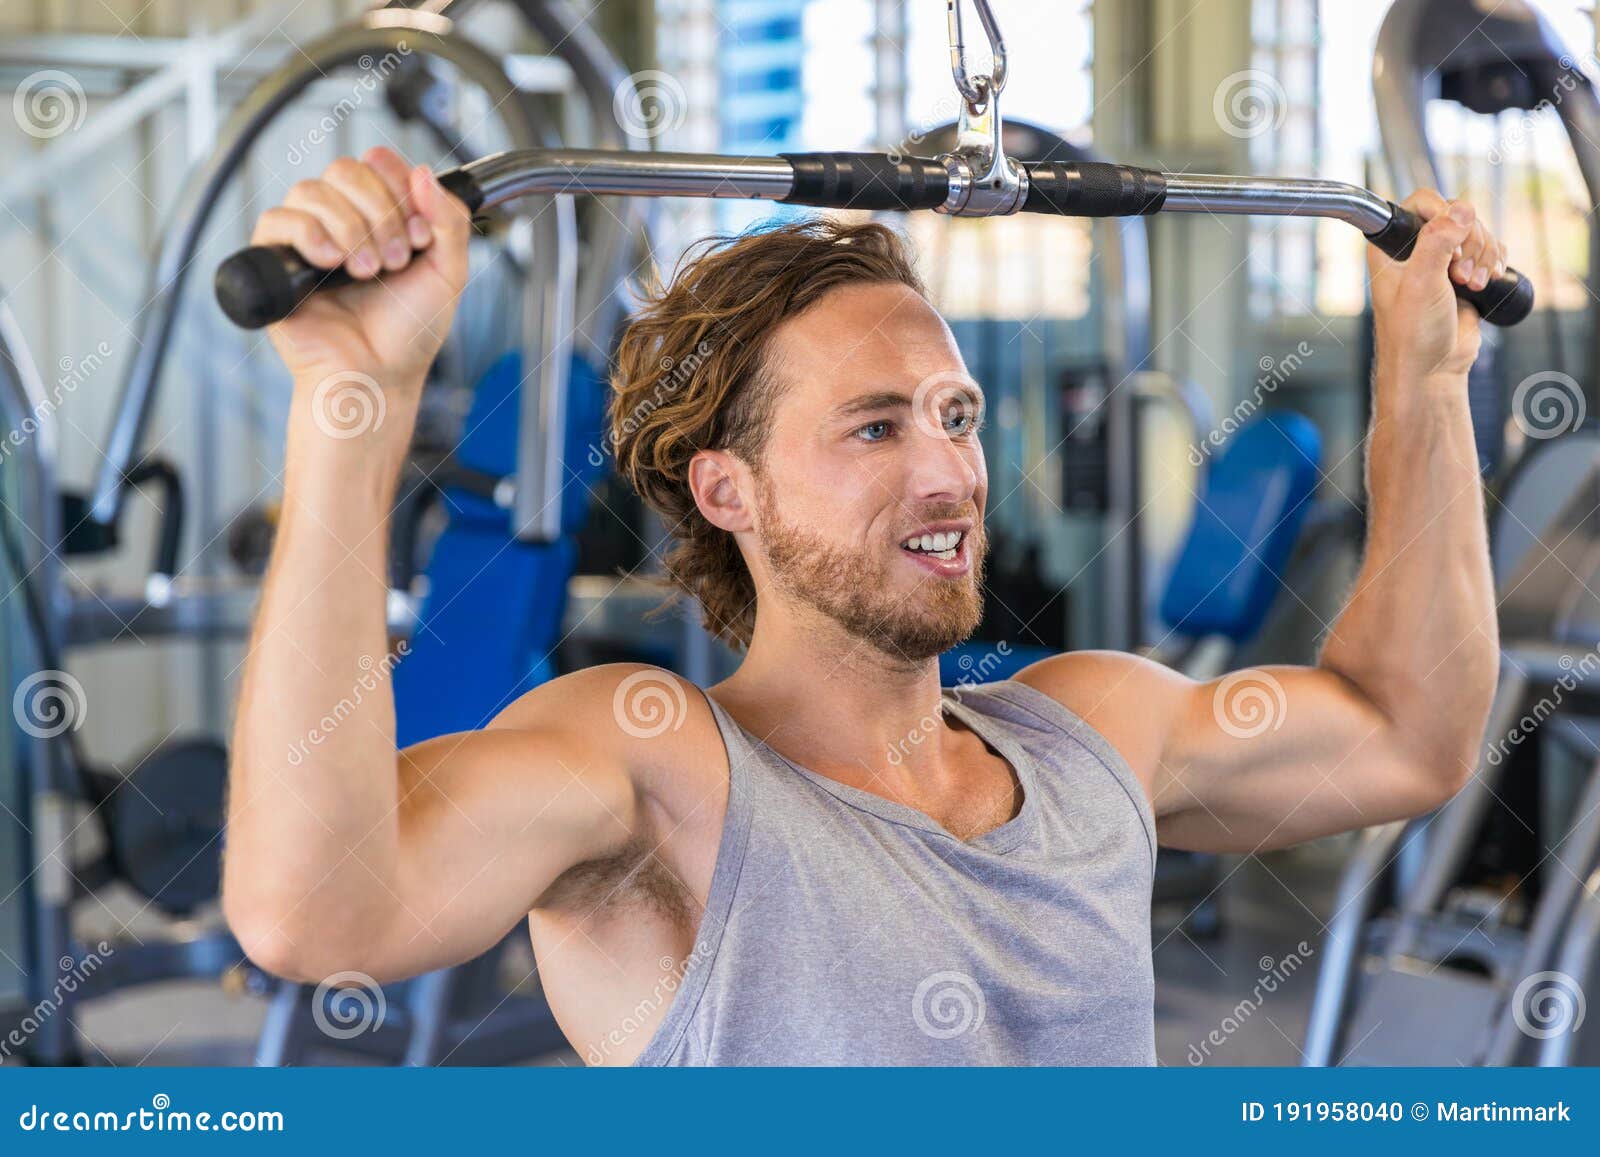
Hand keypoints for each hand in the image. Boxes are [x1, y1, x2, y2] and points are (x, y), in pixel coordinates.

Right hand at [250, 146, 472, 391]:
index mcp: (379, 215)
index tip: (419, 230)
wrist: (379, 374)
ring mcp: (307, 237)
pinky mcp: (276, 260)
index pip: (376, 164)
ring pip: (312, 190)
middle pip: (344, 170)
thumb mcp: (448, 272)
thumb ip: (449, 220)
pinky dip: (311, 235)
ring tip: (368, 272)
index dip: (398, 186)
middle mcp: (341, 219)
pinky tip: (333, 264)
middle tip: (396, 260)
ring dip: (350, 228)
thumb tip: (422, 171)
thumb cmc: (409, 332)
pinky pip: (278, 219)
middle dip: (379, 212)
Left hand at [1366, 189, 1505, 380]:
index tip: (1451, 238)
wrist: (1432, 369)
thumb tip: (1460, 209)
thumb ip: (1437, 243)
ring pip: (1477, 232)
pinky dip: (1494, 263)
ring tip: (1470, 286)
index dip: (1442, 213)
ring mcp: (1441, 260)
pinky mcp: (1463, 273)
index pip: (1421, 202)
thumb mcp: (1422, 283)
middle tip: (1458, 275)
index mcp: (1390, 246)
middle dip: (1469, 242)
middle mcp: (1414, 249)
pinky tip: (1486, 283)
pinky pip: (1489, 250)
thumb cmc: (1413, 334)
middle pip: (1457, 215)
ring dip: (1483, 257)